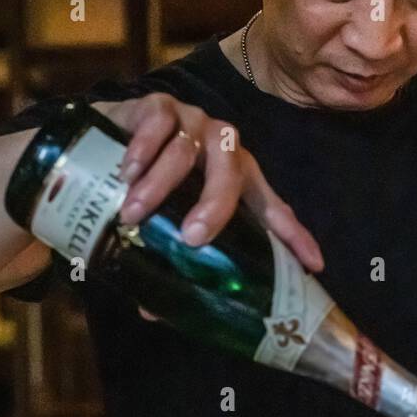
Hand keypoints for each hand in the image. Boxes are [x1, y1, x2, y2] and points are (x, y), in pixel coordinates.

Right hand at [93, 93, 323, 269]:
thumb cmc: (147, 187)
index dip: (293, 235)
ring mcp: (193, 123)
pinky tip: (126, 173)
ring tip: (133, 215)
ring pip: (185, 152)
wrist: (103, 139)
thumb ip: (165, 258)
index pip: (272, 207)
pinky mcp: (159, 106)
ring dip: (159, 186)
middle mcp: (222, 149)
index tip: (313, 265)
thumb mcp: (163, 221)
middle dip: (214, 205)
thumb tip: (151, 311)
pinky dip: (142, 151)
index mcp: (237, 180)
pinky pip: (157, 125)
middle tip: (192, 238)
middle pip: (231, 173)